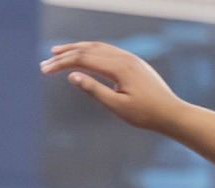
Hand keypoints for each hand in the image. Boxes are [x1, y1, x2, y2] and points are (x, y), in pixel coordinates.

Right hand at [40, 42, 186, 132]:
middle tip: (45, 62)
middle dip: (65, 55)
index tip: (44, 69)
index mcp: (119, 68)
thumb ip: (93, 89)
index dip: (62, 63)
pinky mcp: (133, 63)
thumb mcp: (116, 106)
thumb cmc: (144, 114)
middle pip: (89, 49)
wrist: (170, 113)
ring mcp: (130, 58)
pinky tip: (83, 57)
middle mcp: (124, 58)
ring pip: (98, 47)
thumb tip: (72, 76)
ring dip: (77, 49)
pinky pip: (107, 51)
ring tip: (59, 53)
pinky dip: (91, 51)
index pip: (83, 59)